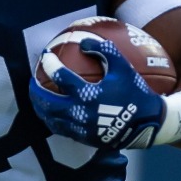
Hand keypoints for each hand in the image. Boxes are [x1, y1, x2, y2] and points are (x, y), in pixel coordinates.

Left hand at [32, 36, 167, 149]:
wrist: (147, 124)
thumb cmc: (135, 93)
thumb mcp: (123, 67)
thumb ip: (104, 51)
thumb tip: (84, 42)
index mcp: (87, 94)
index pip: (60, 76)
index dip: (49, 64)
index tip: (45, 57)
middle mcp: (80, 113)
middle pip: (47, 102)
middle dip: (35, 91)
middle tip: (32, 82)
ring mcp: (80, 128)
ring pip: (51, 119)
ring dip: (40, 107)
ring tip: (37, 99)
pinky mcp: (84, 138)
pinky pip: (61, 129)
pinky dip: (52, 120)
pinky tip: (51, 113)